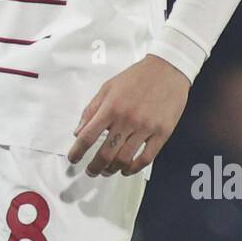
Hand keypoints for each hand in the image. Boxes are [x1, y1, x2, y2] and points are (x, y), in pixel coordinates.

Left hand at [67, 54, 189, 176]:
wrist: (167, 70)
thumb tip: (78, 131)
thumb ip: (91, 109)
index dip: (77, 152)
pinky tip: (127, 169)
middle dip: (95, 167)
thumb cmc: (136, 77)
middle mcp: (127, 119)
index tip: (73, 159)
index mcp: (111, 107)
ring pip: (124, 159)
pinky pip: (146, 158)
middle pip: (106, 153)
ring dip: (112, 169)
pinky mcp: (162, 133)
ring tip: (107, 171)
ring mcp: (146, 128)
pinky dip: (134, 168)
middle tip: (91, 171)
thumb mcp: (108, 87)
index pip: (88, 136)